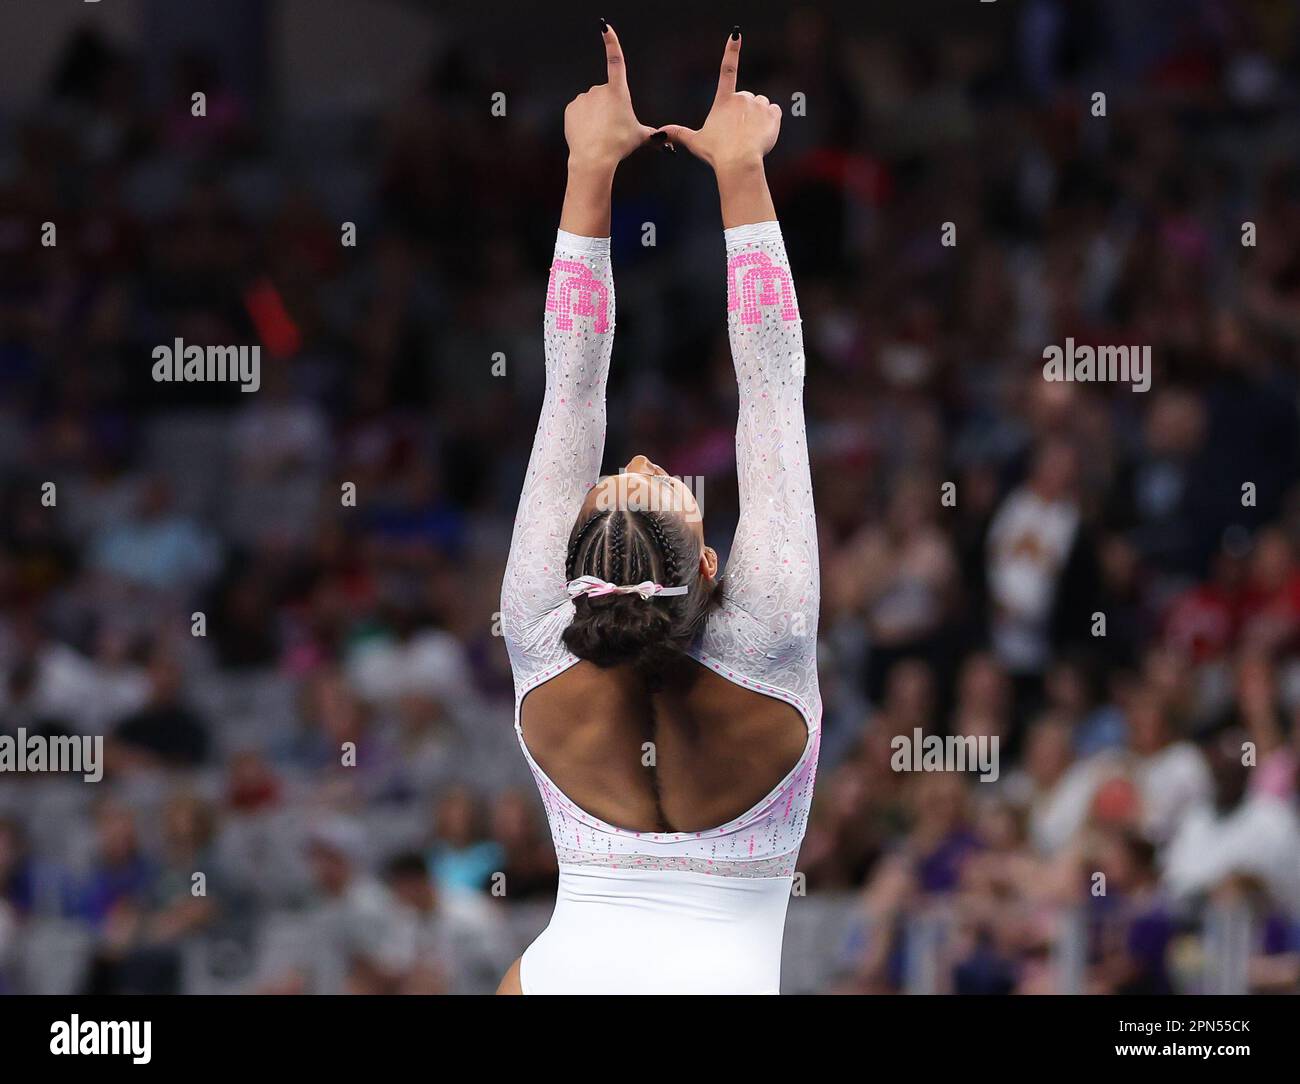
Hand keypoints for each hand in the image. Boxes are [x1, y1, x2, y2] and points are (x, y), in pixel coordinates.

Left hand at [564, 23, 655, 171]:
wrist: (594, 158)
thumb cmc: (619, 146)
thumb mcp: (641, 138)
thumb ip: (655, 135)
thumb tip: (668, 139)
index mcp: (618, 91)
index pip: (616, 60)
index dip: (611, 42)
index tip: (605, 27)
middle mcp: (599, 89)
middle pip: (605, 95)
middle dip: (608, 108)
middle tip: (611, 129)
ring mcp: (583, 98)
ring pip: (591, 104)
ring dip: (595, 115)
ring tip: (599, 133)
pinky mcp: (571, 108)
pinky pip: (579, 111)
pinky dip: (583, 120)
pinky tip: (587, 133)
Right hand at [657, 31, 780, 172]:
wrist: (739, 162)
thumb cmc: (716, 153)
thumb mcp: (695, 142)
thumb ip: (679, 133)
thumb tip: (658, 133)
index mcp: (723, 100)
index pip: (727, 69)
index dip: (731, 50)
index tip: (736, 33)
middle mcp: (741, 97)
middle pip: (746, 98)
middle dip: (744, 111)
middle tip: (738, 132)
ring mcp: (758, 104)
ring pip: (761, 104)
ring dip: (758, 116)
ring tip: (750, 134)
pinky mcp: (773, 114)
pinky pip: (775, 112)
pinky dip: (771, 121)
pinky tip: (762, 133)